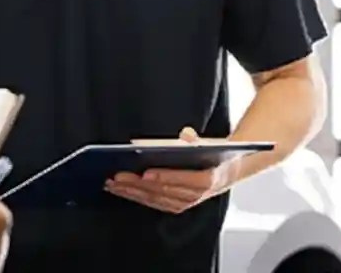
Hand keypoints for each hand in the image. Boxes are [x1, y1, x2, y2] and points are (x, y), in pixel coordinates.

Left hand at [104, 127, 238, 214]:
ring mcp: (186, 202)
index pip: (186, 180)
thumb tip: (186, 135)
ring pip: (156, 199)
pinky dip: (136, 197)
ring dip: (132, 192)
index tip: (146, 173)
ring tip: (112, 184)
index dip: (166, 177)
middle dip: (139, 184)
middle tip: (118, 176)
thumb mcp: (210, 143)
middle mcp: (197, 195)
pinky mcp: (177, 205)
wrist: (228, 170)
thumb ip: (196, 140)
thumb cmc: (214, 154)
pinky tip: (121, 190)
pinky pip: (154, 203)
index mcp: (209, 178)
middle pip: (165, 191)